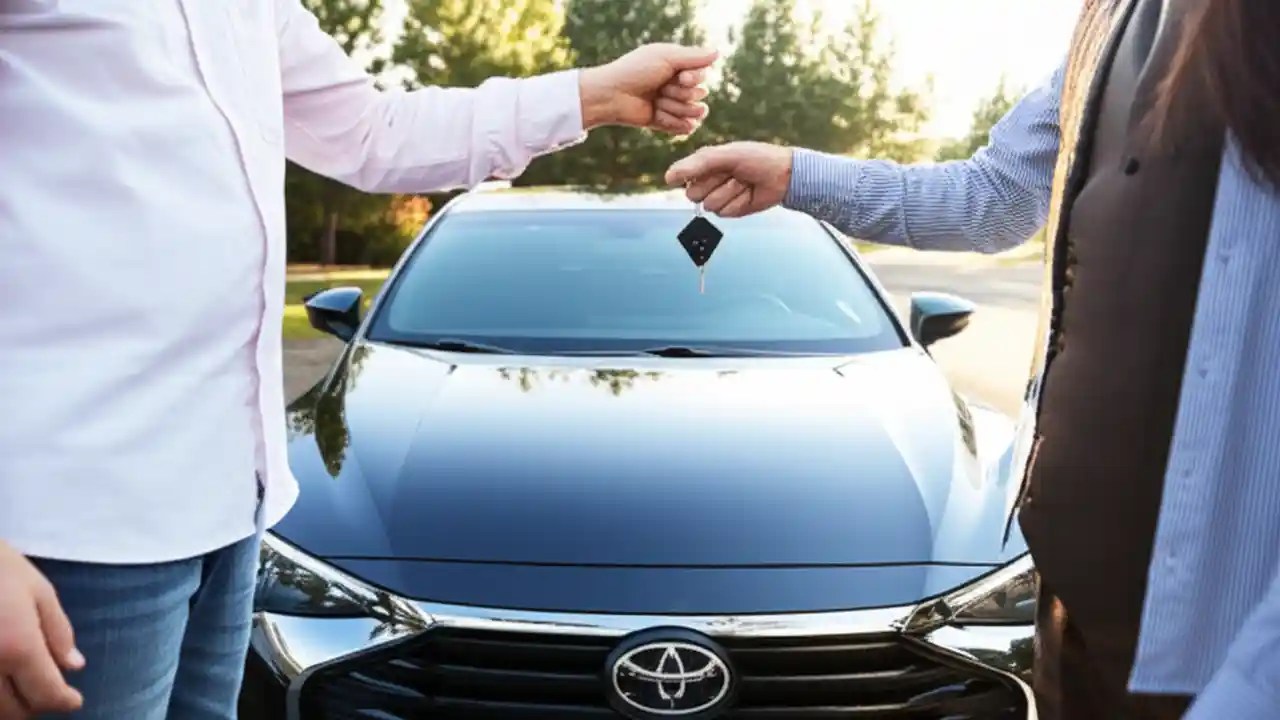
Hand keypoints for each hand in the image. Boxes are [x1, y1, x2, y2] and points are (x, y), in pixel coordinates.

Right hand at [0, 541, 82, 718]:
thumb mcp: (39, 592)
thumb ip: (58, 632)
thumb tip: (74, 666)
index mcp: (17, 648)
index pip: (46, 694)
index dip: (64, 701)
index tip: (74, 700)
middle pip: (15, 712)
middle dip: (37, 705)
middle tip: (49, 689)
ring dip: (10, 705)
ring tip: (23, 685)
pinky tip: (1, 676)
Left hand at [579, 43, 717, 134]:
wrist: (612, 95)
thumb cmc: (635, 71)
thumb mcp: (665, 57)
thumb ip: (693, 57)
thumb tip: (718, 52)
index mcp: (679, 67)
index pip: (703, 76)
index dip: (694, 79)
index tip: (680, 77)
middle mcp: (679, 86)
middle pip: (701, 95)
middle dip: (680, 94)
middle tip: (659, 90)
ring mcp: (674, 106)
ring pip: (695, 113)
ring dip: (674, 108)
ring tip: (656, 103)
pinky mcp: (668, 124)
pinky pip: (687, 128)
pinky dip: (672, 123)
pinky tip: (656, 116)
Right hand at [665, 141, 794, 217]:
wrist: (782, 175)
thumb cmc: (755, 158)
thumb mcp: (724, 155)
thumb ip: (696, 165)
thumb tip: (667, 178)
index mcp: (703, 164)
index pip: (683, 175)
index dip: (696, 173)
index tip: (714, 166)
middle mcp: (708, 181)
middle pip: (693, 194)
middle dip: (714, 184)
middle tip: (733, 173)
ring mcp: (718, 197)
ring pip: (709, 205)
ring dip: (729, 192)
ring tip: (743, 182)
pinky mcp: (730, 210)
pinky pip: (724, 213)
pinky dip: (738, 202)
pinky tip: (748, 193)